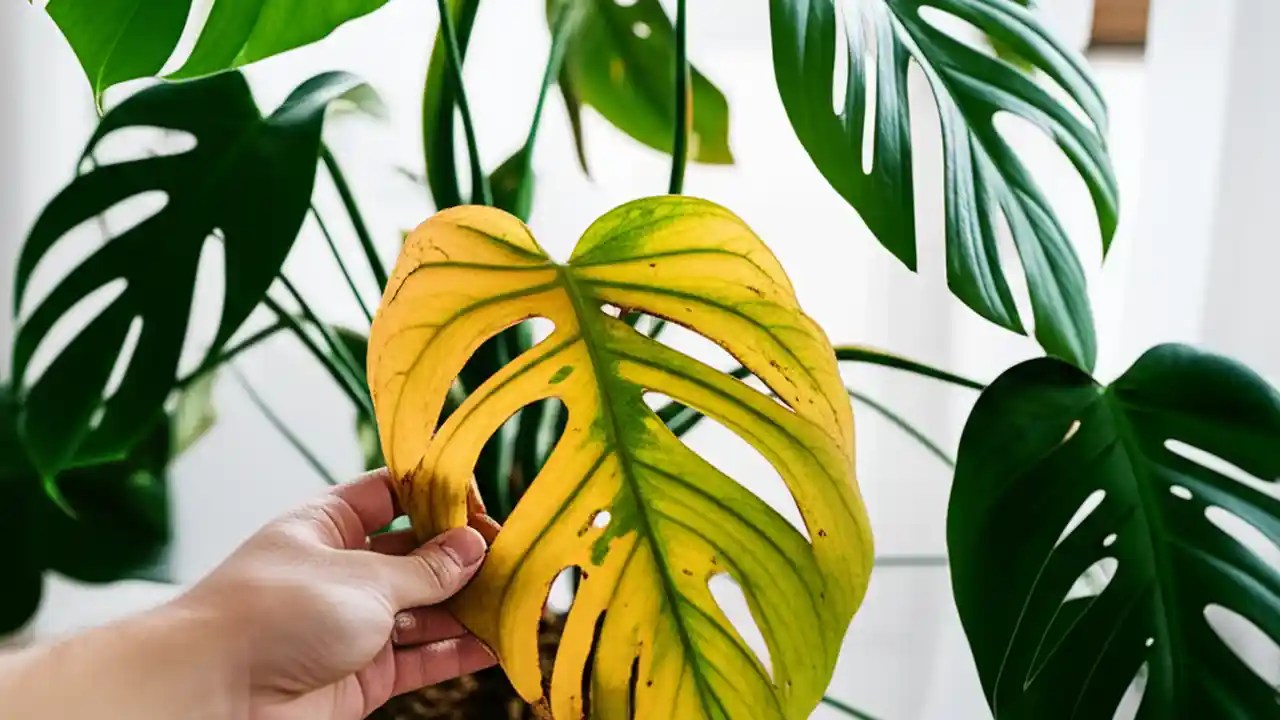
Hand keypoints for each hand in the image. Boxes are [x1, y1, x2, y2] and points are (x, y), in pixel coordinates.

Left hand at [177, 468, 499, 718]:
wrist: (214, 696)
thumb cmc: (270, 614)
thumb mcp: (362, 577)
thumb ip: (425, 568)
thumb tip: (473, 546)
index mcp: (328, 525)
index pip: (393, 494)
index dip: (438, 495)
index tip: (482, 503)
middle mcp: (342, 571)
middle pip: (417, 554)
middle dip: (463, 555)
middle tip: (514, 555)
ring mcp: (353, 625)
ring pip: (425, 609)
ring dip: (469, 605)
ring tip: (519, 598)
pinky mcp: (362, 675)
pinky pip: (421, 658)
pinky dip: (458, 651)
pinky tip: (496, 641)